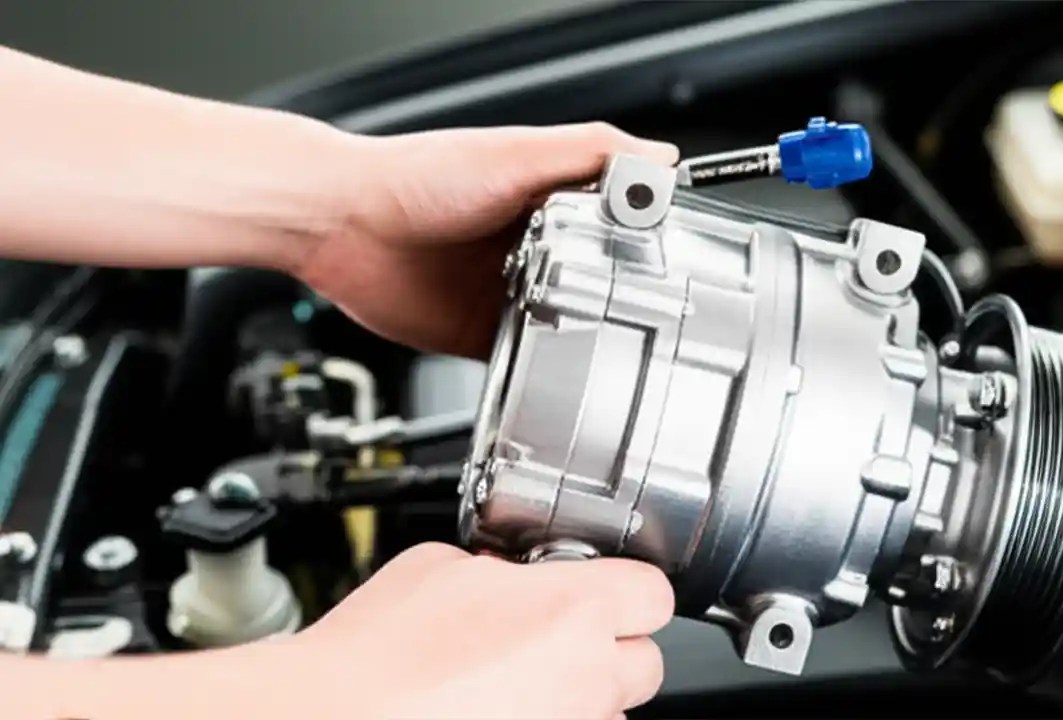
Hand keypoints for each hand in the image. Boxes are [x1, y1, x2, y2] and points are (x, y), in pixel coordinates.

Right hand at [276, 543, 674, 718]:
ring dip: (583, 698)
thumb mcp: (442, 567)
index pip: (654, 592)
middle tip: (560, 641)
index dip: (627, 589)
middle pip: (647, 663)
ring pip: (613, 714)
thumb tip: (508, 576)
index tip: (608, 592)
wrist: (332, 716)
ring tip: (522, 688)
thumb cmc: (377, 654)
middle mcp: (587, 676)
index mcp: (573, 609)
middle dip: (610, 649)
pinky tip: (505, 713)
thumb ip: (500, 569)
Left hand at [296, 123, 678, 357]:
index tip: (678, 264)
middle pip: (598, 281)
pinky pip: (522, 361)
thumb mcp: (515, 153)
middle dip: (623, 301)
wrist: (340, 225)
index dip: (647, 244)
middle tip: (654, 321)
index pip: (617, 224)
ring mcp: (506, 293)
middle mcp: (531, 248)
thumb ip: (589, 153)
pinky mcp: (478, 334)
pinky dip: (540, 372)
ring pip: (566, 326)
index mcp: (547, 202)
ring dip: (585, 340)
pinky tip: (559, 376)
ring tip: (615, 352)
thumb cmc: (413, 179)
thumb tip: (661, 161)